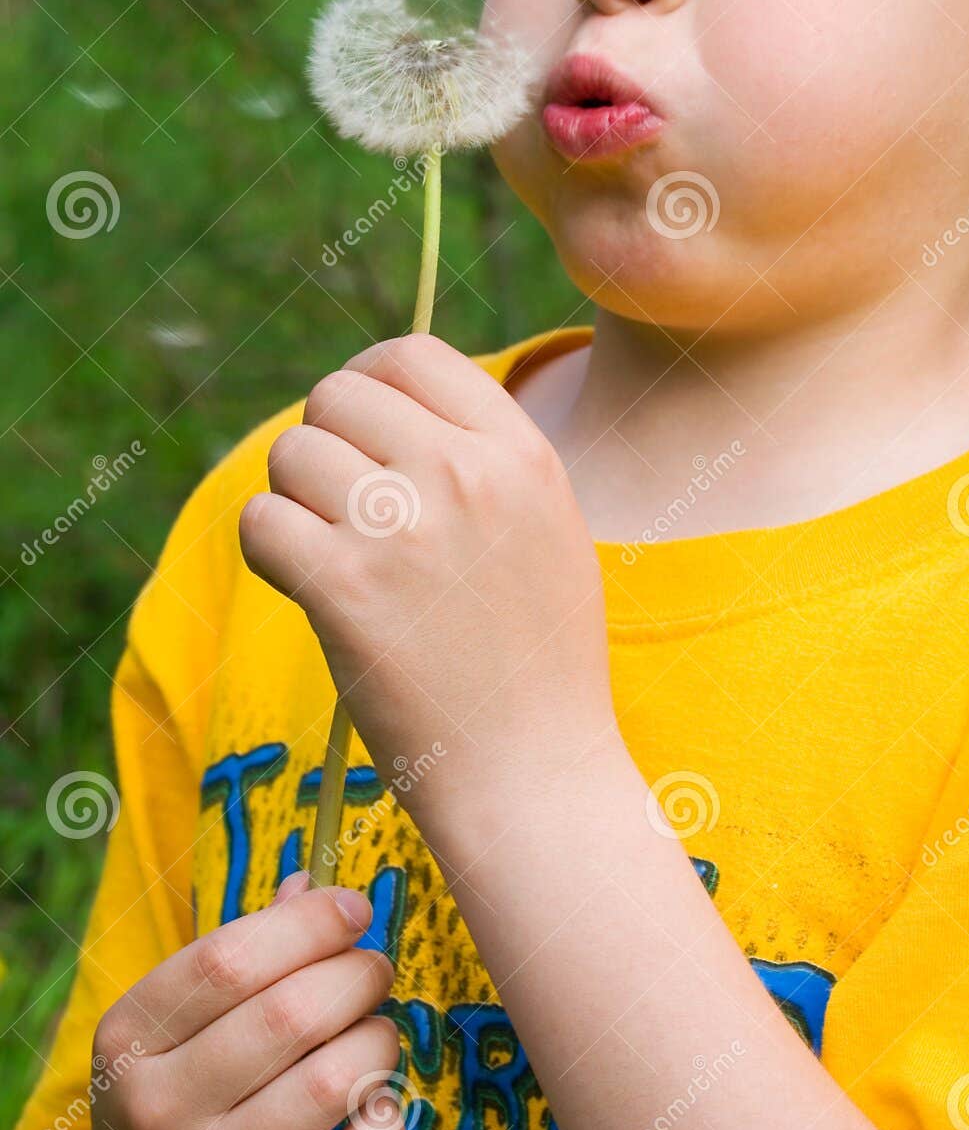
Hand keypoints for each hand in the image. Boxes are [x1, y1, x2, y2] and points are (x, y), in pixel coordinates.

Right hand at [91, 872, 403, 1129]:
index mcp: (131, 1035)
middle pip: (289, 1014)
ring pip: (329, 1080)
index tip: (355, 906)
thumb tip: (310, 888)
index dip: (308, 923)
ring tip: (373, 1032)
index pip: (229, 958)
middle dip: (355, 975)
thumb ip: (241, 951)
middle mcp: (156, 1106)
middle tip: (373, 970)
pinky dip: (380, 1111)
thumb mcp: (178, 1016)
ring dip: (375, 1040)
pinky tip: (370, 1097)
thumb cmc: (177, 1082)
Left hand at [238, 332, 614, 827]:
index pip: (412, 355)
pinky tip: (305, 585)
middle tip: (338, 502)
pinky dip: (268, 551)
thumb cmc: (539, 660)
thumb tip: (390, 404)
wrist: (532, 774)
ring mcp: (401, 531)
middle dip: (324, 441)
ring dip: (293, 499)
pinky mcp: (343, 590)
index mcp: (520, 454)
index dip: (368, 380)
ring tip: (329, 552)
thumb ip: (482, 458)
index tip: (358, 426)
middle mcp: (463, 476)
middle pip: (338, 395)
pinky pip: (261, 522)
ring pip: (290, 454)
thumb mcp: (547, 528)